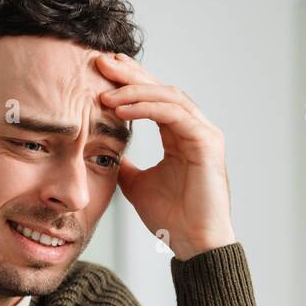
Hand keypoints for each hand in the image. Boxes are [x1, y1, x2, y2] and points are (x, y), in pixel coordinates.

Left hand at [94, 53, 235, 259]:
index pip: (152, 98)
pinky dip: (146, 108)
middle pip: (160, 89)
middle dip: (129, 74)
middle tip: (100, 61)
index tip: (99, 73)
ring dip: (134, 90)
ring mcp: (203, 133)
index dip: (128, 83)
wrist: (193, 244)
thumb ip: (125, 164)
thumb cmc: (171, 219)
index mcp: (180, 135)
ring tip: (105, 90)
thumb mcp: (136, 185)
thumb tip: (102, 153)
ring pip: (167, 96)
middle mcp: (194, 128)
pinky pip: (173, 114)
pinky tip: (121, 109)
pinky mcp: (207, 142)